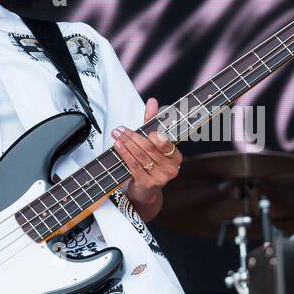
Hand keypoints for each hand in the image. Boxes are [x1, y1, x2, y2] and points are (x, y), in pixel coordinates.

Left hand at [111, 97, 181, 213]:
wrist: (145, 192)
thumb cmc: (150, 164)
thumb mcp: (152, 143)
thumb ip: (153, 122)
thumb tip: (152, 101)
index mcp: (176, 157)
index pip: (166, 143)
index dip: (154, 135)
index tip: (144, 130)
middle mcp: (171, 168)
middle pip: (150, 148)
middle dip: (133, 137)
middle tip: (120, 129)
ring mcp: (161, 178)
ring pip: (141, 156)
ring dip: (126, 144)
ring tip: (117, 135)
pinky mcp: (148, 184)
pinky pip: (134, 165)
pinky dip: (125, 154)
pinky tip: (118, 146)